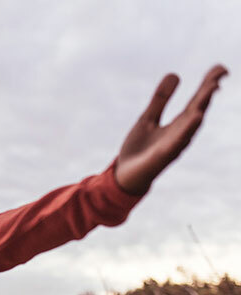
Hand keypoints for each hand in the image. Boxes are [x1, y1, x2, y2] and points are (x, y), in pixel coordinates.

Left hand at [115, 64, 228, 194]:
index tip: (220, 68)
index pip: (197, 101)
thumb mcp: (148, 118)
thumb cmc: (139, 149)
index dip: (208, 85)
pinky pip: (177, 141)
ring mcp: (174, 144)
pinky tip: (196, 116)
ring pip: (191, 124)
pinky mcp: (163, 155)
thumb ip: (160, 99)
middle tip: (220, 73)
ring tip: (212, 88)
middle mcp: (181, 133)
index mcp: (179, 124)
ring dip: (202, 105)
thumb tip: (175, 74)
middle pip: (198, 109)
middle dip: (209, 91)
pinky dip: (187, 129)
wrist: (124, 175)